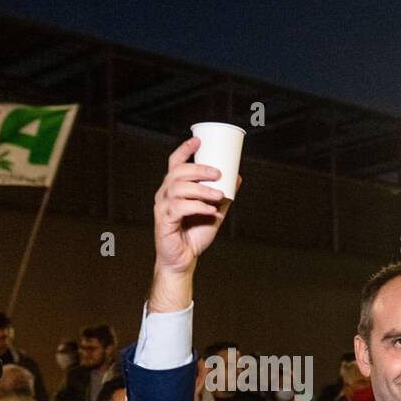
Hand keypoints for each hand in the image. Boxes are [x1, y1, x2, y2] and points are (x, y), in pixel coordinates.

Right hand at [148, 138, 239, 312]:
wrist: (184, 260)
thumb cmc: (194, 235)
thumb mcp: (214, 212)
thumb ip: (224, 196)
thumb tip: (238, 177)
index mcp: (174, 188)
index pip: (175, 163)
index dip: (185, 150)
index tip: (198, 141)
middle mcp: (165, 194)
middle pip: (178, 172)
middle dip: (199, 169)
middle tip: (218, 173)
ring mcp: (162, 207)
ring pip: (178, 188)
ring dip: (201, 189)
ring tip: (218, 194)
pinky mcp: (163, 221)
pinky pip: (179, 207)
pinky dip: (197, 206)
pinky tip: (210, 209)